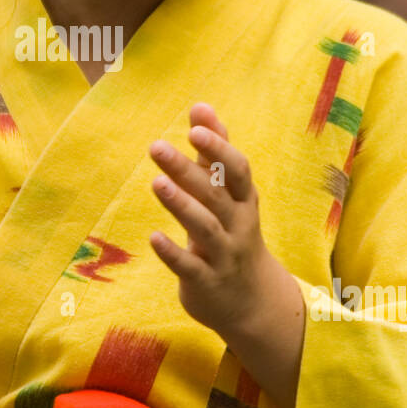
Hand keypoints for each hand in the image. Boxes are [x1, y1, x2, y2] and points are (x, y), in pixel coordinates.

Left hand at [148, 102, 278, 334]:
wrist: (253, 301)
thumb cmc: (233, 232)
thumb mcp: (230, 194)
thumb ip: (213, 151)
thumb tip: (200, 106)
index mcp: (243, 201)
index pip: (237, 170)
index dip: (218, 148)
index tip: (195, 128)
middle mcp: (237, 225)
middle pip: (215, 195)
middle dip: (187, 170)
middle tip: (156, 146)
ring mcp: (222, 255)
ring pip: (204, 228)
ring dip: (181, 205)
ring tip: (156, 183)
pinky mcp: (205, 282)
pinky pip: (190, 267)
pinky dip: (172, 253)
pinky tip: (154, 237)